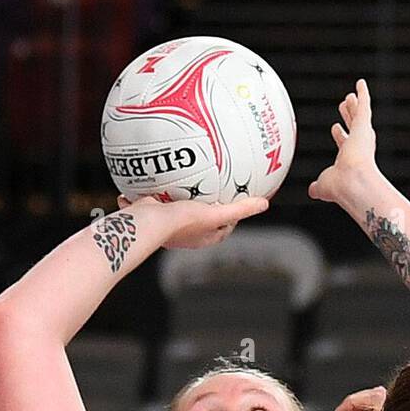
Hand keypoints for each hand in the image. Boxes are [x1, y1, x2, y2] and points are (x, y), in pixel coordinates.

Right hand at [117, 193, 267, 249]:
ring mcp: (164, 224)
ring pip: (174, 208)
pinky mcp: (148, 213)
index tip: (236, 203)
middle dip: (205, 206)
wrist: (145, 223)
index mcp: (200, 237)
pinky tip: (153, 173)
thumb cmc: (181, 222)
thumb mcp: (216, 213)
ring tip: (183, 180)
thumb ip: (239, 209)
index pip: (222, 228)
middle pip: (200, 218)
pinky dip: (152, 191)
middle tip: (212, 189)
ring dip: (177, 197)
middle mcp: (183, 233)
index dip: (230, 218)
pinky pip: (151, 199)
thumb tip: (264, 204)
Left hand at [309, 78, 377, 206]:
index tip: (335, 129)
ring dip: (354, 105)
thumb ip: (318, 186)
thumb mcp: (324, 185)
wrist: (352, 183)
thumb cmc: (340, 187)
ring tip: (349, 96)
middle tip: (344, 106)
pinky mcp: (365, 125)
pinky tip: (360, 84)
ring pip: (358, 116)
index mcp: (348, 160)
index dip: (340, 136)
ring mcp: (362, 136)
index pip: (343, 144)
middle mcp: (357, 148)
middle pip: (352, 127)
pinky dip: (363, 93)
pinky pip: (364, 104)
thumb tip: (312, 190)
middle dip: (348, 117)